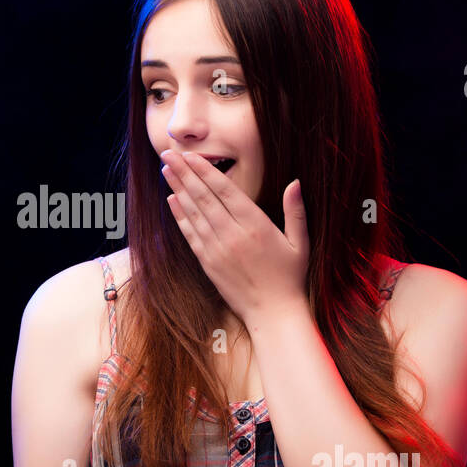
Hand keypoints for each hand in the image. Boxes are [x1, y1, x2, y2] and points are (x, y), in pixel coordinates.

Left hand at [159, 149, 308, 323]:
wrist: (273, 313)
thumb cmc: (290, 277)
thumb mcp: (300, 243)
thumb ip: (295, 211)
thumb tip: (295, 182)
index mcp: (255, 225)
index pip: (225, 191)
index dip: (205, 171)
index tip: (191, 156)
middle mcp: (232, 235)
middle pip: (203, 197)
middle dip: (184, 173)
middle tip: (168, 153)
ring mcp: (217, 250)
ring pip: (193, 213)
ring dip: (177, 189)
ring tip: (166, 170)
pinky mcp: (207, 263)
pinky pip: (190, 235)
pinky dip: (179, 216)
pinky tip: (170, 200)